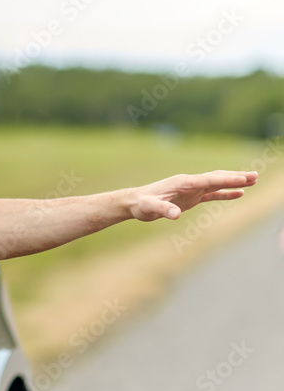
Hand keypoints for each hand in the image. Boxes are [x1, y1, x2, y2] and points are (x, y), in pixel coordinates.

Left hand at [128, 170, 257, 221]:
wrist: (135, 203)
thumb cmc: (141, 204)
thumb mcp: (150, 208)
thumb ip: (162, 210)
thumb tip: (175, 215)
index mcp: (182, 182)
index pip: (208, 180)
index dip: (226, 180)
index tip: (243, 179)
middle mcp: (189, 183)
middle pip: (216, 178)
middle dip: (235, 177)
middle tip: (255, 176)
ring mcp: (191, 189)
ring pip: (216, 183)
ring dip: (234, 182)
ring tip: (253, 180)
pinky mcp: (191, 197)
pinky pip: (211, 193)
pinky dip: (225, 193)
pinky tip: (238, 193)